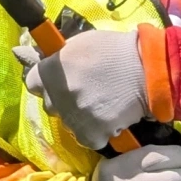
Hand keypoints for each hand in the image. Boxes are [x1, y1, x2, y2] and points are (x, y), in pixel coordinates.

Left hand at [20, 26, 152, 149]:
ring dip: (80, 116)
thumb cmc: (115, 50)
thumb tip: (32, 54)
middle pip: (51, 105)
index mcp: (50, 72)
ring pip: (68, 123)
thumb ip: (58, 55)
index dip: (47, 81)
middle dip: (63, 99)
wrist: (148, 69)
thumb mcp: (80, 43)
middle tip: (84, 91)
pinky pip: (87, 138)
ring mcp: (73, 117)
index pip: (32, 83)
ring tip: (101, 103)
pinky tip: (109, 117)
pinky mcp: (90, 134)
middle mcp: (57, 97)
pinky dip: (96, 131)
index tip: (60, 80)